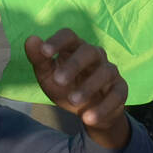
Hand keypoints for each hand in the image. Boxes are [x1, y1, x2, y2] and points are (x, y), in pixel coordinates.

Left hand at [25, 29, 129, 146]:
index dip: (57, 41)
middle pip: (88, 51)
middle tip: (58, 80)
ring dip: (88, 87)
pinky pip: (117, 95)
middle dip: (74, 65)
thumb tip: (31, 39)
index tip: (44, 52)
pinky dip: (103, 107)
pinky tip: (88, 117)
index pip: (68, 35)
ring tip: (72, 101)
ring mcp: (110, 71)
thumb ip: (38, 59)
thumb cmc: (64, 87)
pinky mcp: (120, 89)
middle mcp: (95, 55)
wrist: (87, 112)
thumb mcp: (47, 76)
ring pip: (104, 72)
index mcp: (74, 48)